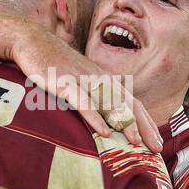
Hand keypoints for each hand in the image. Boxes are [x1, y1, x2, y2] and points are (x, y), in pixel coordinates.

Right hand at [8, 27, 161, 152]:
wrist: (32, 41)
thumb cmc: (54, 64)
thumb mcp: (79, 79)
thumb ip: (92, 95)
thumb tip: (104, 119)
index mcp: (105, 79)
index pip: (132, 102)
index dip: (146, 122)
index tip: (156, 142)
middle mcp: (99, 78)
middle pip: (128, 104)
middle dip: (144, 126)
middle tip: (156, 147)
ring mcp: (83, 80)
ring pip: (110, 103)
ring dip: (124, 123)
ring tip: (135, 143)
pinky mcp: (65, 83)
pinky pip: (83, 102)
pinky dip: (95, 118)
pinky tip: (103, 133)